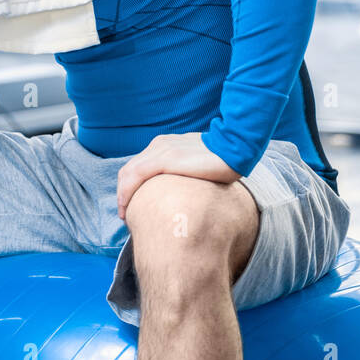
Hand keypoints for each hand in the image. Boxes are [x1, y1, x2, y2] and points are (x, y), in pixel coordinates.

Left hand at [116, 132, 239, 218]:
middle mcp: (160, 144)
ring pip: (128, 173)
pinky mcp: (165, 158)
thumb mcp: (199, 164)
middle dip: (123, 192)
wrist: (236, 146)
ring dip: (123, 195)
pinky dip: (126, 192)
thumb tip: (186, 191)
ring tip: (125, 214)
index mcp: (166, 144)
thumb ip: (186, 172)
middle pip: (130, 169)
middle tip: (125, 214)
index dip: (131, 186)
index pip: (140, 165)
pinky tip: (127, 207)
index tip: (133, 205)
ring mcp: (161, 149)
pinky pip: (135, 175)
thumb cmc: (224, 159)